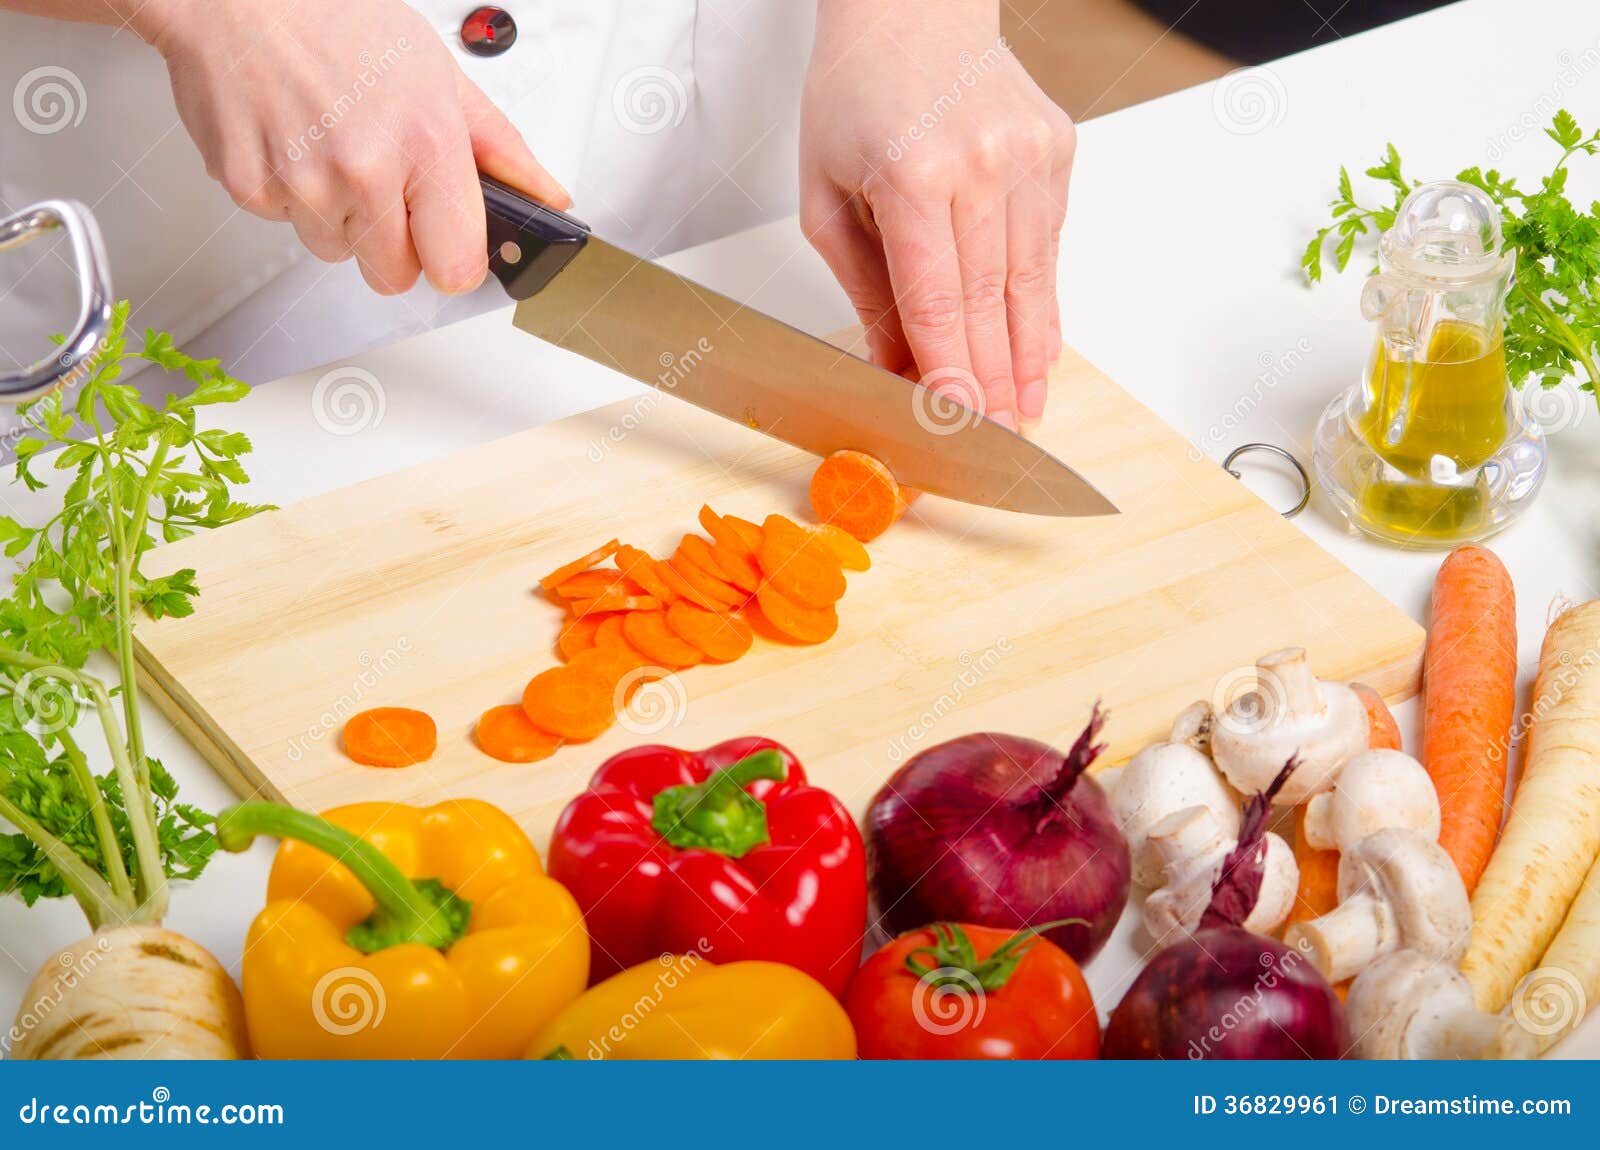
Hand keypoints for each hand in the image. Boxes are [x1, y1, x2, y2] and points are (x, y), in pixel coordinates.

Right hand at [131, 0, 568, 295]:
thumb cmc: (338, 18)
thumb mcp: (441, 74)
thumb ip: (499, 149)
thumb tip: (546, 196)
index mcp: (425, 144)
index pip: (456, 268)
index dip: (454, 260)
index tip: (448, 241)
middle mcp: (363, 171)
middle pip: (394, 275)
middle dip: (397, 243)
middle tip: (387, 184)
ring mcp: (302, 184)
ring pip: (337, 251)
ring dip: (341, 217)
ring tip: (335, 148)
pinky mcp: (249, 187)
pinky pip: (286, 223)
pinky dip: (292, 194)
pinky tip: (296, 141)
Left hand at [801, 0, 1073, 426]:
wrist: (913, 10)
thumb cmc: (856, 95)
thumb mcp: (828, 199)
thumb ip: (866, 292)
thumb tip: (895, 372)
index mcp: (912, 174)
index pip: (937, 300)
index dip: (952, 372)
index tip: (959, 425)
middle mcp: (981, 164)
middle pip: (990, 301)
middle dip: (993, 381)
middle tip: (995, 441)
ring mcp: (1029, 156)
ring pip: (1031, 281)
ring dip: (1028, 355)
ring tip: (1026, 411)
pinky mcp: (1057, 152)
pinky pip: (1049, 247)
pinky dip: (1042, 303)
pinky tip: (1037, 349)